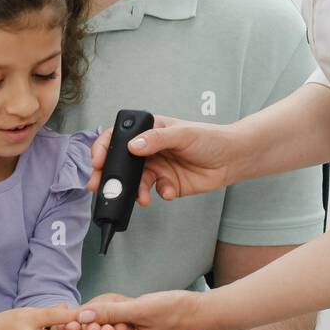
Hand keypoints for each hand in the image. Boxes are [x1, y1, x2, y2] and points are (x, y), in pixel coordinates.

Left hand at [65, 290, 216, 329]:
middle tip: (68, 308)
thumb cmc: (176, 312)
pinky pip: (115, 328)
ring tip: (99, 305)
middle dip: (80, 325)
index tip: (58, 319)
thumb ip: (110, 313)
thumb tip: (82, 316)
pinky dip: (110, 317)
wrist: (204, 314)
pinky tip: (114, 305)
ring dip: (97, 319)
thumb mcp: (140, 309)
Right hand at [85, 115, 242, 206]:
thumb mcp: (183, 134)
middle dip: (109, 176)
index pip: (118, 137)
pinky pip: (154, 191)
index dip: (104, 148)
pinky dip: (160, 193)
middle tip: (99, 186)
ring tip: (141, 198)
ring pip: (135, 181)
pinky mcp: (166, 184)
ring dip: (135, 191)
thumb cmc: (210, 138)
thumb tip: (133, 146)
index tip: (97, 161)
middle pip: (120, 163)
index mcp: (148, 131)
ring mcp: (156, 167)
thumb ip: (157, 138)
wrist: (233, 159)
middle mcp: (148, 150)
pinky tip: (170, 191)